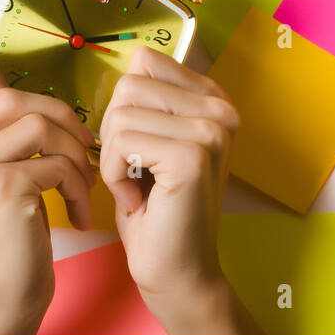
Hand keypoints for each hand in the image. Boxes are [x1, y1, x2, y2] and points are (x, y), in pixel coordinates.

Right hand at [0, 52, 98, 334]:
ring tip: (79, 179)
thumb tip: (20, 91)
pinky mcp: (1, 189)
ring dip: (74, 150)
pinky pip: (56, 162)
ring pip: (38, 123)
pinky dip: (78, 184)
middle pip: (9, 95)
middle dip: (56, 115)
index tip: (12, 103)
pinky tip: (76, 209)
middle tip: (77, 143)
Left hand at [98, 45, 266, 334]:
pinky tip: (137, 200)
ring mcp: (211, 130)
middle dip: (114, 132)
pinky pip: (121, 142)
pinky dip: (114, 176)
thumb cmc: (157, 209)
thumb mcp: (151, 140)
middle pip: (128, 85)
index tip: (139, 148)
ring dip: (113, 157)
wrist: (178, 272)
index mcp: (212, 98)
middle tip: (135, 173)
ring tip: (137, 187)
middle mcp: (221, 108)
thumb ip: (147, 100)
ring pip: (120, 113)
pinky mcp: (194, 155)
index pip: (143, 62)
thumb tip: (129, 62)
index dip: (124, 106)